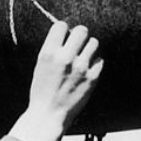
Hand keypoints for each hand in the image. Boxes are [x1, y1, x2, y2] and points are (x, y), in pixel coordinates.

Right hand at [8, 21, 103, 140]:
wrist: (49, 114)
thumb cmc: (43, 89)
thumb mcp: (41, 64)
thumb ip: (53, 47)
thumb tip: (68, 31)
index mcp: (49, 53)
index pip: (61, 25)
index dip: (64, 30)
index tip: (64, 37)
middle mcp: (65, 58)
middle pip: (82, 30)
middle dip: (79, 35)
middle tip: (77, 45)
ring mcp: (81, 68)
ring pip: (94, 42)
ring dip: (89, 48)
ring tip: (82, 57)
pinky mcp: (93, 78)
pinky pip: (100, 59)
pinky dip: (94, 62)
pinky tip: (87, 69)